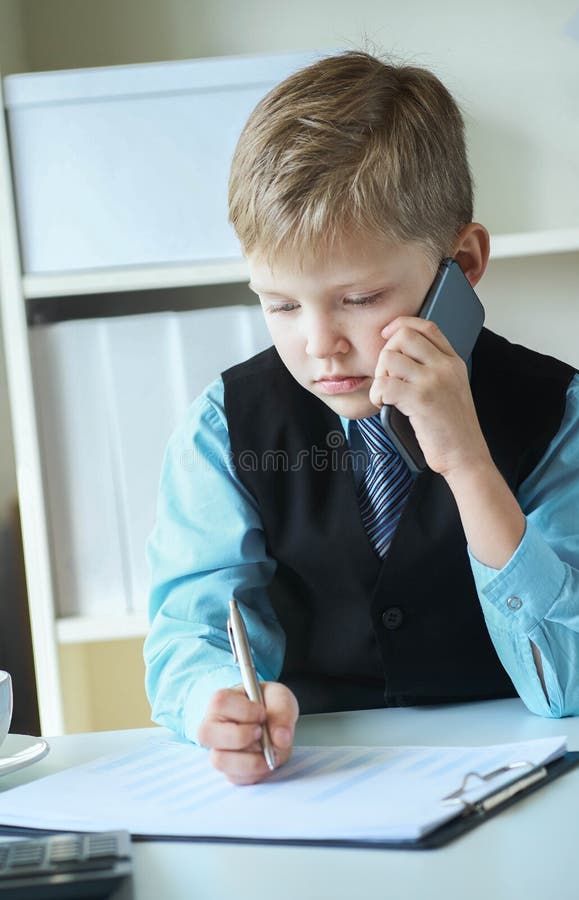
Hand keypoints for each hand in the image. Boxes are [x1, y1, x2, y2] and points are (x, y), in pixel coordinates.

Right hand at [198, 682, 298, 784]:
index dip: (244, 711)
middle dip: (240, 736)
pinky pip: (235, 778)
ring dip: (250, 759)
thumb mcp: (281, 698)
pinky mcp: (229, 770)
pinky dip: (256, 772)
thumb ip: (282, 713)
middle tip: (261, 733)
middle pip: (207, 734)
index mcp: (222, 702)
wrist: (275, 724)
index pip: (220, 703)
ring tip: (269, 751)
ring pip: (220, 760)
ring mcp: (218, 750)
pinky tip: (266, 760)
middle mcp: (213, 727)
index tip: (263, 714)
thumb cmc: (270, 705)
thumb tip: (281, 739)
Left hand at [369, 317, 490, 478]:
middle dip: (386, 353)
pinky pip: (384, 384)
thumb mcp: (451, 389)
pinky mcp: (420, 399)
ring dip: (379, 375)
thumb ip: (433, 370)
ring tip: (386, 393)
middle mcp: (445, 366)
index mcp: (453, 361)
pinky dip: (376, 394)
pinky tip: (382, 404)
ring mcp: (433, 381)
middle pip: (403, 336)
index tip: (386, 336)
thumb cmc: (453, 428)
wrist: (465, 455)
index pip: (426, 326)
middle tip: (386, 376)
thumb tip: (399, 358)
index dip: (401, 324)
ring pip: (389, 357)